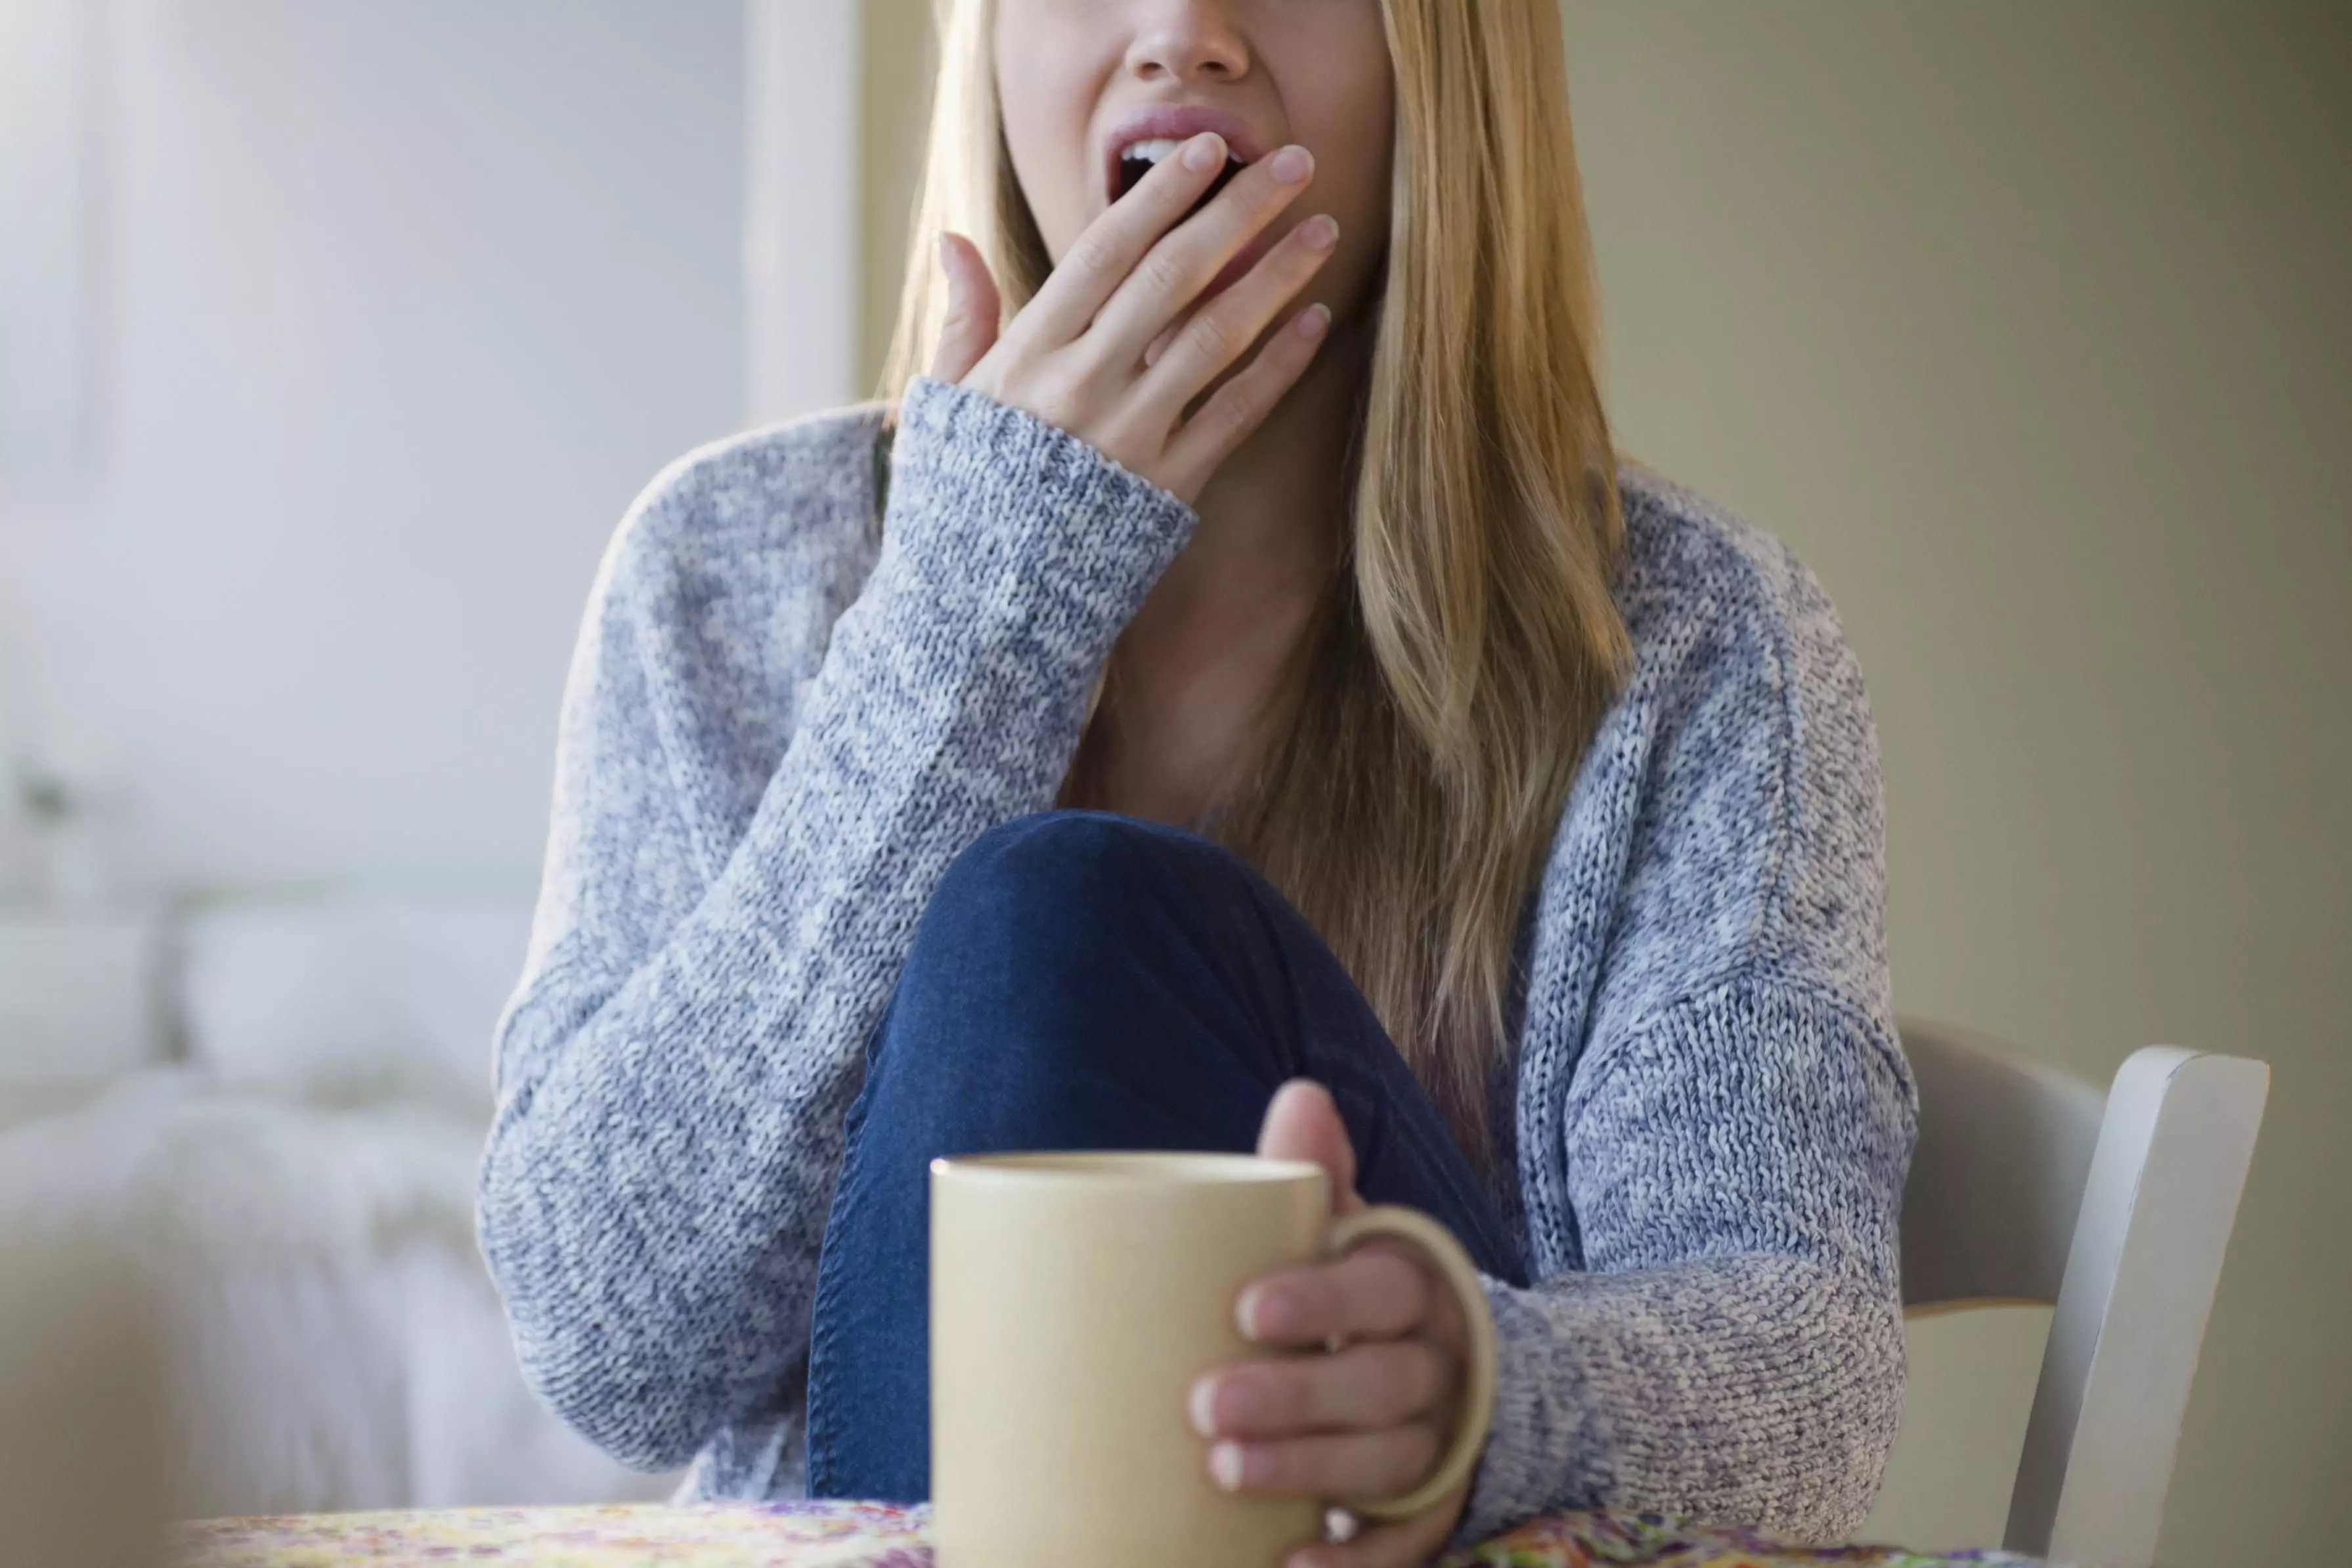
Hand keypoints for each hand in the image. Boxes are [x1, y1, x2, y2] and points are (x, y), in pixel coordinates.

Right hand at [927, 131, 1338, 506]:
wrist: (980, 611)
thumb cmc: (963, 498)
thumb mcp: (945, 404)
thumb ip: (964, 320)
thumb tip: (955, 240)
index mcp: (1026, 356)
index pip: (1103, 251)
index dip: (1160, 194)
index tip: (1208, 148)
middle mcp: (1080, 389)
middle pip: (1171, 278)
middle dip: (1236, 212)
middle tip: (1293, 161)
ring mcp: (1130, 440)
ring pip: (1214, 337)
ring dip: (1276, 276)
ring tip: (1322, 228)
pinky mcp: (1170, 491)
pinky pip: (1236, 414)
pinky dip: (1279, 364)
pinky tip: (1314, 319)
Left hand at [1188, 1081, 1477, 1567]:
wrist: (1441, 1377)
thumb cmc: (1350, 1291)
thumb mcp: (1343, 1231)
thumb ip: (1317, 1176)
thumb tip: (1302, 1095)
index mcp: (1412, 1287)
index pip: (1382, 1289)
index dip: (1323, 1298)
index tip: (1247, 1308)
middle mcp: (1437, 1366)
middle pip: (1381, 1386)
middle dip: (1296, 1396)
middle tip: (1207, 1405)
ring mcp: (1437, 1446)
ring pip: (1386, 1464)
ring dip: (1308, 1473)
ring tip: (1225, 1473)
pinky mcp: (1429, 1513)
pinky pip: (1402, 1548)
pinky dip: (1350, 1566)